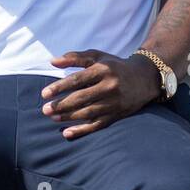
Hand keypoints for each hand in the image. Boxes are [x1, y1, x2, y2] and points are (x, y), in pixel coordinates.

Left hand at [41, 51, 161, 138]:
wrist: (144, 78)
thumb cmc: (114, 66)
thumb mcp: (97, 56)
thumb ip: (74, 57)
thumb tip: (52, 62)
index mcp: (103, 70)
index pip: (77, 79)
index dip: (60, 87)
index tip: (44, 94)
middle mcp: (110, 86)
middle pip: (82, 98)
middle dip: (62, 105)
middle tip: (45, 109)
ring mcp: (114, 102)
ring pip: (88, 112)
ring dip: (68, 117)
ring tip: (53, 117)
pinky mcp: (117, 115)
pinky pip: (97, 125)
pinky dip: (82, 130)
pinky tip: (67, 133)